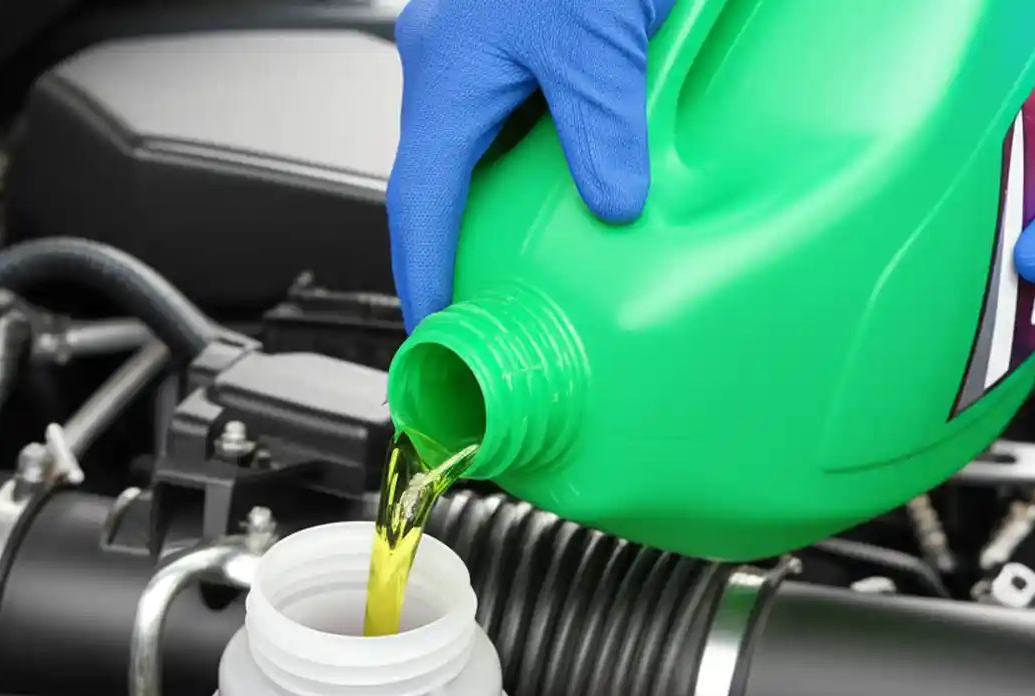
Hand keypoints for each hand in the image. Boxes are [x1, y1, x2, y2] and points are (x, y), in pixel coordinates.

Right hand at [387, 0, 675, 330]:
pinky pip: (500, 107)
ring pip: (473, 140)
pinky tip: (562, 174)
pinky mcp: (503, 27)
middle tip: (480, 303)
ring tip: (522, 252)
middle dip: (455, 243)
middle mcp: (443, 56)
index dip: (421, 273)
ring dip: (495, 196)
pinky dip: (522, 153)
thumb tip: (615, 205)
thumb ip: (603, 128)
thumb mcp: (599, 42)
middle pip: (440, 175)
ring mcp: (468, 40)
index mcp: (446, 72)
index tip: (430, 326)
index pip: (419, 201)